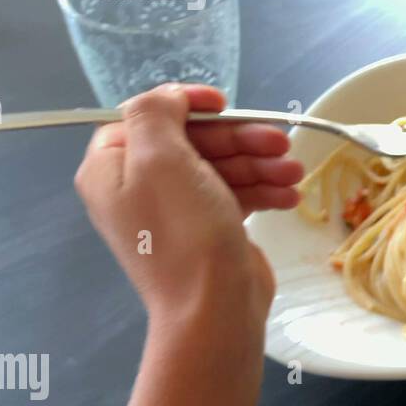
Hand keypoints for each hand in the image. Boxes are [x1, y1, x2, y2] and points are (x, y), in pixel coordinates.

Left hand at [74, 83, 302, 333]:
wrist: (213, 308)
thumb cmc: (183, 230)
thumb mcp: (159, 157)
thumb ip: (156, 112)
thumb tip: (170, 98)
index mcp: (111, 169)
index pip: (146, 118)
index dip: (186, 106)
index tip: (225, 104)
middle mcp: (137, 188)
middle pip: (192, 142)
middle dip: (239, 140)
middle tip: (280, 144)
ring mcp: (175, 212)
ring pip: (220, 168)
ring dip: (260, 164)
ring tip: (294, 173)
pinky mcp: (208, 231)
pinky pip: (235, 196)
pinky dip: (262, 191)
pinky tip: (289, 196)